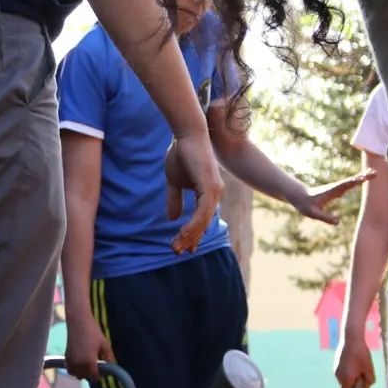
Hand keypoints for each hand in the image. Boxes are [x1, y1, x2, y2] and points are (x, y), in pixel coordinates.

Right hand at [65, 315, 114, 380]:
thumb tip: (112, 369)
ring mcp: (71, 362)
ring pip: (77, 375)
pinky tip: (80, 361)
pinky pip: (71, 370)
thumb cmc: (93, 332)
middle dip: (91, 373)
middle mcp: (78, 365)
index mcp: (89, 363)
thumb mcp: (105, 345)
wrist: (78, 322)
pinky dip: (76, 369)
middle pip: (86, 378)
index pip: (95, 378)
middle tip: (96, 363)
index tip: (103, 367)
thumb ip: (110, 359)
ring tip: (87, 362)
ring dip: (83, 372)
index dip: (100, 374)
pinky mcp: (66, 358)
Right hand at [165, 131, 223, 254]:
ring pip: (203, 221)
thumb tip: (172, 218)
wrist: (186, 134)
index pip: (202, 219)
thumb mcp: (174, 181)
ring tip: (177, 247)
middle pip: (203, 224)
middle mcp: (215, 194)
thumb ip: (175, 199)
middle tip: (178, 253)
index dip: (192, 234)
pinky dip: (193, 225)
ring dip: (190, 236)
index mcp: (208, 193)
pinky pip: (202, 212)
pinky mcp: (209, 187)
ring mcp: (214, 191)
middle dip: (190, 240)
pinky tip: (184, 234)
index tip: (183, 248)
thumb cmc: (181, 153)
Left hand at [293, 171, 373, 225]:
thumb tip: (338, 221)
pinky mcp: (337, 190)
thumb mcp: (313, 214)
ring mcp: (337, 188)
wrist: (300, 196)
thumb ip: (325, 218)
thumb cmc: (305, 205)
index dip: (354, 182)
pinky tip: (363, 179)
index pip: (345, 186)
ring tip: (374, 173)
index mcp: (331, 192)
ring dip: (362, 177)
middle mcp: (335, 188)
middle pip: (351, 181)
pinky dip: (357, 181)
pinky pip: (349, 184)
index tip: (363, 178)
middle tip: (375, 173)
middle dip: (363, 177)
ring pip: (352, 181)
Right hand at [335, 334, 376, 387]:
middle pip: (345, 387)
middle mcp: (338, 376)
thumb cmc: (361, 354)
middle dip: (353, 386)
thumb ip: (369, 381)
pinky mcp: (335, 363)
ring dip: (350, 378)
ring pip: (343, 379)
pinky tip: (354, 363)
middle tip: (362, 379)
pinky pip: (341, 372)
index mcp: (346, 379)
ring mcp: (336, 369)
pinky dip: (347, 372)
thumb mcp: (369, 369)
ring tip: (359, 369)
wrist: (351, 339)